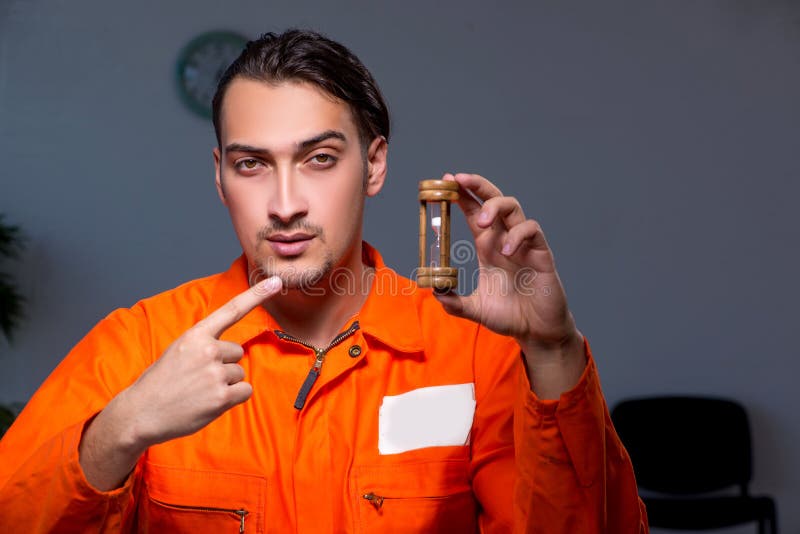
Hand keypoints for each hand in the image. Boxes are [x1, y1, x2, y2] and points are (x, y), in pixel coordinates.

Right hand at [124, 275, 282, 445]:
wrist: (141, 413)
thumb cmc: (161, 382)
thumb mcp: (178, 350)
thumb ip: (204, 344)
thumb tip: (233, 350)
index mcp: (195, 335)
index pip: (231, 310)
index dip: (256, 295)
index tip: (276, 282)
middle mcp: (208, 350)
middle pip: (237, 352)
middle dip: (224, 365)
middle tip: (198, 378)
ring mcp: (215, 374)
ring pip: (239, 373)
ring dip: (225, 384)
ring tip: (199, 391)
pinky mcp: (221, 397)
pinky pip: (245, 391)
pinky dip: (233, 398)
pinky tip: (210, 402)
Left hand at [434, 174, 584, 395]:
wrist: (536, 331)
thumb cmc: (509, 315)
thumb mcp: (474, 309)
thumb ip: (454, 302)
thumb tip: (434, 292)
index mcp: (488, 246)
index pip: (474, 211)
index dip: (462, 195)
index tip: (445, 181)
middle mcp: (505, 239)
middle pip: (493, 199)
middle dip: (477, 185)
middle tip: (458, 179)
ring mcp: (524, 244)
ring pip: (513, 207)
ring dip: (495, 207)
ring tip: (481, 221)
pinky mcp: (541, 254)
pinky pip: (532, 231)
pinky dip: (518, 235)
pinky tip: (507, 250)